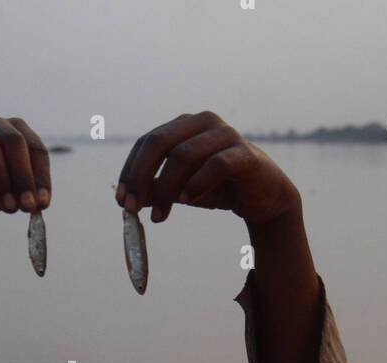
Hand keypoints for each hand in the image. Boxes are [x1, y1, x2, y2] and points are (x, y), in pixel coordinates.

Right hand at [0, 114, 51, 218]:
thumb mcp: (11, 194)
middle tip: (26, 206)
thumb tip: (34, 203)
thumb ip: (22, 195)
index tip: (42, 203)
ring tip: (7, 207)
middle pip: (13, 141)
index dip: (41, 176)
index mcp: (16, 130)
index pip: (35, 148)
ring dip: (0, 177)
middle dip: (22, 176)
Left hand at [115, 111, 299, 224]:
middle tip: (131, 208)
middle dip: (140, 177)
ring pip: (183, 155)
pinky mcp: (245, 154)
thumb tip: (124, 201)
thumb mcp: (181, 190)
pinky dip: (197, 183)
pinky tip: (187, 201)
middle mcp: (203, 123)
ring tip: (158, 216)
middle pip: (159, 143)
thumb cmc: (219, 188)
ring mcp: (226, 135)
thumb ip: (156, 190)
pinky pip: (216, 164)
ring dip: (165, 188)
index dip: (130, 171)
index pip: (146, 143)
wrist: (265, 197)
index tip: (120, 201)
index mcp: (184, 126)